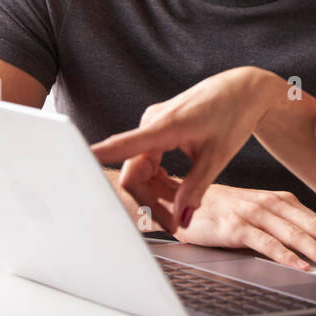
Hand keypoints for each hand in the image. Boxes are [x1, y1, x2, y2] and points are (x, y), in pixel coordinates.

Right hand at [90, 68, 260, 232]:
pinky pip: (147, 161)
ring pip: (139, 169)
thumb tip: (181, 219)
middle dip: (149, 202)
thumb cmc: (234, 115)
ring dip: (154, 193)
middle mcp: (151, 122)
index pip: (123, 146)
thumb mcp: (218, 157)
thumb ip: (196, 188)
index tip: (71, 165)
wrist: (244, 90)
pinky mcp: (156, 129)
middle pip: (133, 172)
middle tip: (173, 226)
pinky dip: (158, 180)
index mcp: (165, 125)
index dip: (96, 158)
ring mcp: (152, 125)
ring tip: (179, 211)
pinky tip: (176, 192)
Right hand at [176, 184, 315, 271]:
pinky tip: (299, 266)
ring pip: (295, 234)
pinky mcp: (236, 226)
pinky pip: (265, 242)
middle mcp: (272, 204)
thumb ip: (281, 227)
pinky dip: (285, 254)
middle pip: (313, 226)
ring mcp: (255, 213)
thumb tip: (310, 250)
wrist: (181, 198)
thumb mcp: (258, 214)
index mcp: (281, 200)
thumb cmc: (220, 210)